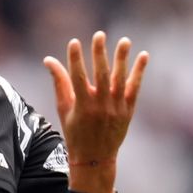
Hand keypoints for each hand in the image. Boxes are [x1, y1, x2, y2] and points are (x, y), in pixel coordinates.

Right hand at [44, 31, 148, 192]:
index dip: (75, 59)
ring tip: (124, 40)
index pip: (77, 78)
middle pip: (101, 75)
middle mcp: (100, 106)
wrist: (95, 158)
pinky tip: (143, 56)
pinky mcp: (128, 111)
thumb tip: (49, 60)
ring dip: (122, 59)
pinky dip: (139, 72)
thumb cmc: (75, 132)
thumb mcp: (63, 109)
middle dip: (99, 54)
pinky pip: (134, 88)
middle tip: (99, 35)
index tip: (73, 42)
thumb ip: (59, 83)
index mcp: (82, 106)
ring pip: (120, 80)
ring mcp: (116, 108)